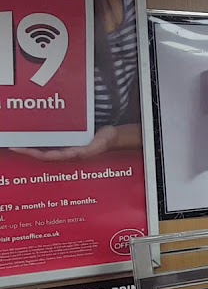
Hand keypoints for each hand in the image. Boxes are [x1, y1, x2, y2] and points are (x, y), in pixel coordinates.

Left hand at [10, 123, 140, 161]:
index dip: (30, 153)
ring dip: (33, 144)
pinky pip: (52, 139)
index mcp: (69, 155)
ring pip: (45, 147)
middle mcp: (65, 152)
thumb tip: (70, 154)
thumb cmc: (105, 142)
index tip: (17, 148)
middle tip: (12, 144)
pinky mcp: (69, 139)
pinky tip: (37, 132)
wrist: (114, 136)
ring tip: (20, 139)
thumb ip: (82, 152)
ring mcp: (66, 146)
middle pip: (41, 152)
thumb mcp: (94, 147)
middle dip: (27, 150)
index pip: (44, 156)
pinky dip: (43, 138)